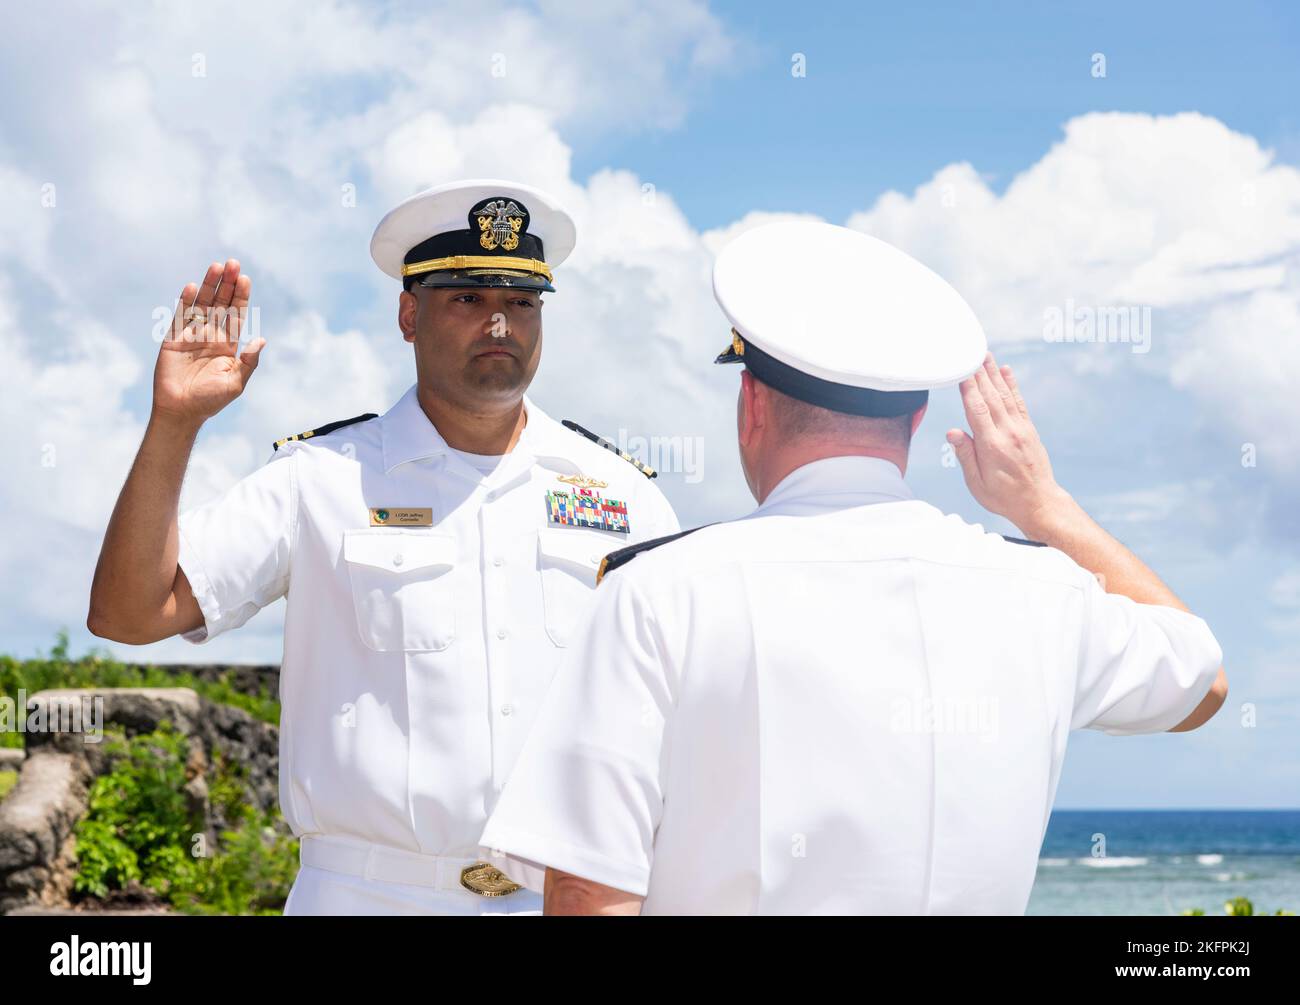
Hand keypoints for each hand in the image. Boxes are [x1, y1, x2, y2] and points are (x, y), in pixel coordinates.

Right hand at [153, 260, 263, 425]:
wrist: (181, 411)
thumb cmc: (211, 400)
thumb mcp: (236, 383)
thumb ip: (248, 362)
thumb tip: (262, 340)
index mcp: (228, 345)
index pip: (236, 315)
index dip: (241, 297)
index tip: (245, 279)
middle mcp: (211, 335)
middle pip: (221, 303)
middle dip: (227, 284)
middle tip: (233, 263)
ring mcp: (192, 334)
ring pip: (203, 304)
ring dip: (210, 285)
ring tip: (217, 267)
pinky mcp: (174, 338)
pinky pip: (181, 315)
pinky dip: (187, 301)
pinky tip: (194, 287)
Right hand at [946, 353, 1075, 536]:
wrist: (1039, 502)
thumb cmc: (1003, 497)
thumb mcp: (977, 483)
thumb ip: (965, 456)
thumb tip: (953, 432)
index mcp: (992, 446)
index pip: (976, 410)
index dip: (968, 387)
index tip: (960, 369)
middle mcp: (1008, 433)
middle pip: (991, 397)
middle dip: (980, 373)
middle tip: (971, 351)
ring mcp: (1021, 429)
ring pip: (1004, 395)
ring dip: (994, 373)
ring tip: (985, 355)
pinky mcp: (1028, 430)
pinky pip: (1018, 402)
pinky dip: (1011, 385)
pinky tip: (1005, 371)